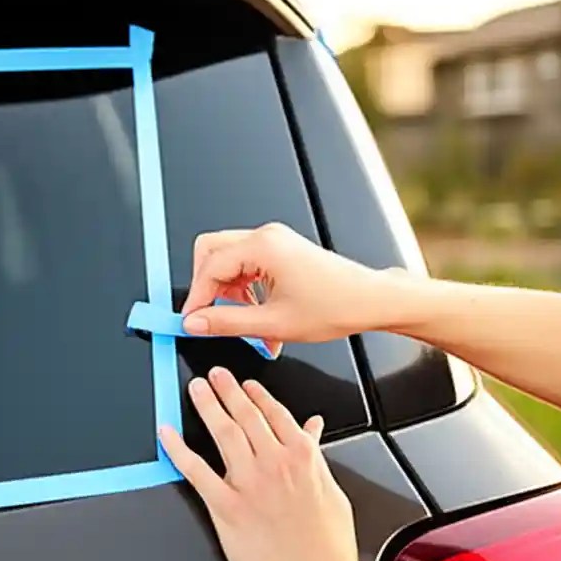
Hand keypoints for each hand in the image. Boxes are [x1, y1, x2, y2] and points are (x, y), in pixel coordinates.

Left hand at [158, 368, 407, 560]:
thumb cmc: (329, 551)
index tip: (245, 383)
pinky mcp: (226, 508)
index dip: (256, 394)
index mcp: (304, 459)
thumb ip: (317, 457)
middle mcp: (275, 465)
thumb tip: (312, 429)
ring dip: (206, 405)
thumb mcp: (333, 494)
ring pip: (223, 432)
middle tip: (214, 374)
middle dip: (227, 390)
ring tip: (196, 389)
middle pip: (246, 416)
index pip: (276, 413)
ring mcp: (249, 484)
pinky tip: (167, 433)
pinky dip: (177, 448)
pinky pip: (195, 470)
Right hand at [180, 223, 412, 342]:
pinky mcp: (280, 251)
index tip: (190, 320)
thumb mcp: (273, 323)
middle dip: (207, 287)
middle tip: (208, 315)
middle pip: (211, 252)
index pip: (210, 266)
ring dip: (228, 292)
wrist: (370, 301)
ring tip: (244, 321)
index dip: (196, 297)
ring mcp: (274, 242)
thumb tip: (195, 323)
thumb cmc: (337, 305)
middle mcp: (267, 237)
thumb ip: (226, 323)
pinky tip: (258, 314)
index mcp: (263, 246)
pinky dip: (244, 290)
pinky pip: (246, 265)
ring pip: (228, 260)